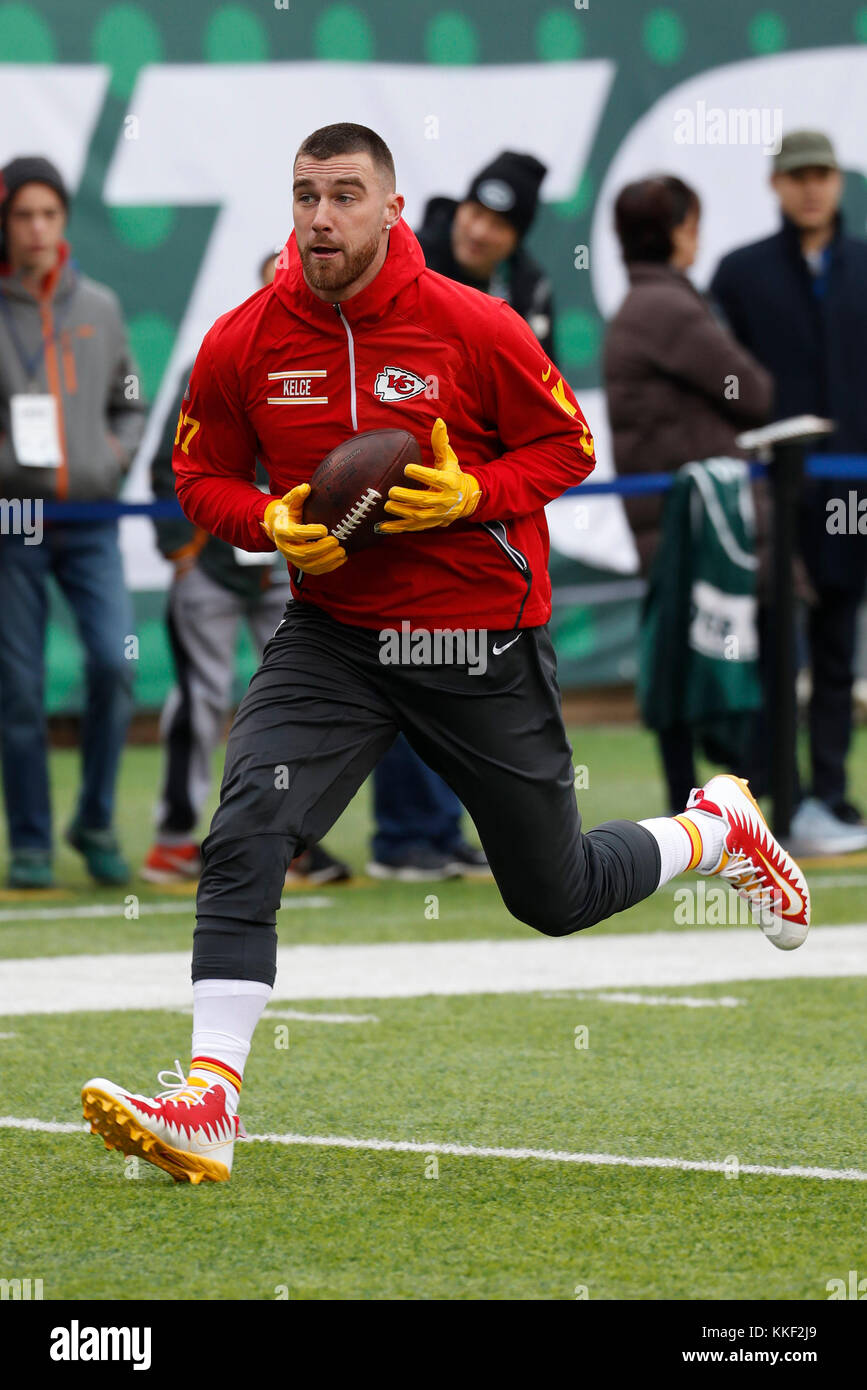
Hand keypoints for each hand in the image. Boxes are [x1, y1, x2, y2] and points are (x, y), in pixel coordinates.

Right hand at [261, 483, 346, 574]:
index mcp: (281, 530)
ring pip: (310, 565)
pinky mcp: (301, 565)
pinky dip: (329, 566)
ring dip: (327, 560)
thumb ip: (297, 495)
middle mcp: (285, 547)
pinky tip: (341, 558)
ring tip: (341, 551)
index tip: (325, 529)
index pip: (294, 534)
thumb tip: (306, 487)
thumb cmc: (288, 512)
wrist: (279, 527)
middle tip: (336, 541)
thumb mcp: (290, 502)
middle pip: (303, 552)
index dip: (309, 532)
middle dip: (321, 548)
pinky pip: (315, 570)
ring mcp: (293, 559)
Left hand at [378, 418, 480, 533]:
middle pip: (425, 500)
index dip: (422, 474)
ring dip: (402, 512)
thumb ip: (441, 442)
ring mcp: (437, 514)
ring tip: (388, 505)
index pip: (436, 479)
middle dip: (408, 497)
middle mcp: (445, 500)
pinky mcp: (430, 523)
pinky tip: (382, 527)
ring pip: (418, 516)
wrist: (466, 500)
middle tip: (391, 491)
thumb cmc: (453, 475)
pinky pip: (412, 528)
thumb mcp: (449, 459)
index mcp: (450, 482)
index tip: (407, 468)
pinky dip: (397, 528)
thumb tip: (439, 421)